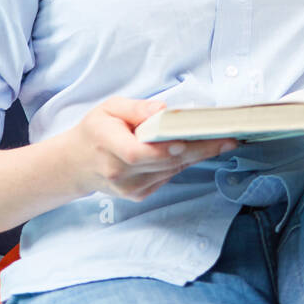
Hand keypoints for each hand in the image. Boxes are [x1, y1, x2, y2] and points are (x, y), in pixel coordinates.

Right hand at [65, 97, 237, 202]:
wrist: (76, 164)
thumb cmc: (96, 130)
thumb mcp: (109, 108)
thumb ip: (135, 109)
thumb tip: (162, 110)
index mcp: (108, 147)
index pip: (137, 154)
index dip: (162, 150)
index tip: (186, 140)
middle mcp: (119, 173)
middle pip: (163, 163)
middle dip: (197, 149)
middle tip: (227, 137)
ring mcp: (130, 188)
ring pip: (170, 170)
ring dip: (198, 156)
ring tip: (224, 140)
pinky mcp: (139, 194)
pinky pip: (168, 176)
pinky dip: (185, 162)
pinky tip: (202, 149)